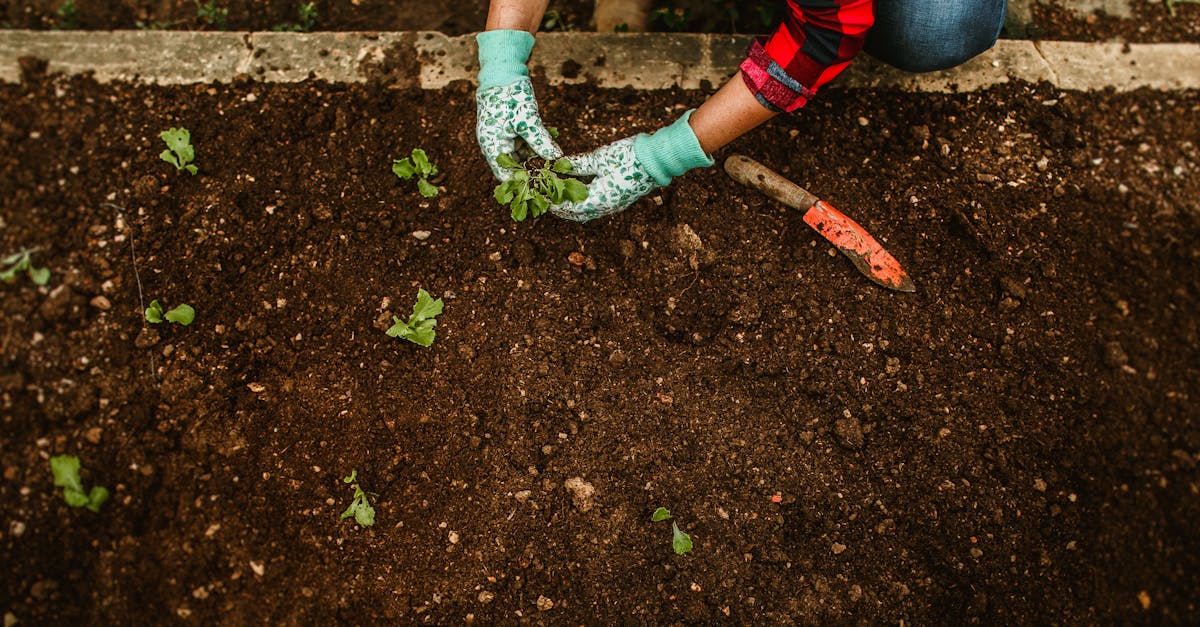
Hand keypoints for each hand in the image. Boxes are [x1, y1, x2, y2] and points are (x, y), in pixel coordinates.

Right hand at [476, 78, 561, 180]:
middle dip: (532, 175)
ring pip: (520, 159)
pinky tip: (550, 152)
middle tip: (552, 181)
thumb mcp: (527, 119)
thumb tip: (557, 158)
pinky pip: (523, 148)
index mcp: (492, 146)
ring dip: (535, 163)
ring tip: (555, 168)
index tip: (541, 190)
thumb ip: (540, 141)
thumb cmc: (510, 95)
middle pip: (513, 169)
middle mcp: (495, 146)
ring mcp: (502, 139)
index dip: (522, 184)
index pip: (505, 175)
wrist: (502, 73)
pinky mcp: (511, 133)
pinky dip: (535, 151)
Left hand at [551, 111, 713, 222]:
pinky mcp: (618, 200)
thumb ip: (578, 165)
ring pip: (585, 213)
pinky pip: (595, 208)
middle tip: (542, 197)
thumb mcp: (599, 158)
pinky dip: (582, 203)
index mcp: (599, 199)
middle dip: (558, 207)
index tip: (538, 194)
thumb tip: (559, 166)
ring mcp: (613, 206)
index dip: (552, 202)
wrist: (657, 160)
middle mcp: (605, 208)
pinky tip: (574, 194)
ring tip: (555, 197)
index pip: (568, 207)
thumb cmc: (629, 157)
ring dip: (570, 207)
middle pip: (575, 214)